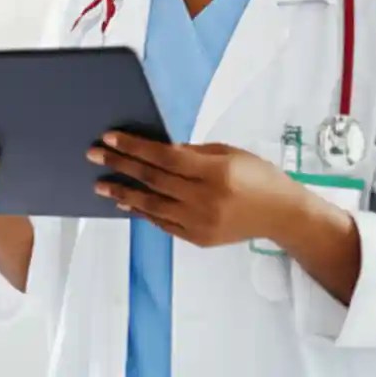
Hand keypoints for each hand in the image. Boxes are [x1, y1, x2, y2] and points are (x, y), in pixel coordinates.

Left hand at [87, 132, 302, 246]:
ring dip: (122, 193)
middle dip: (120, 165)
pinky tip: (126, 202)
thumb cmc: (257, 176)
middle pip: (152, 180)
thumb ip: (191, 153)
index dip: (134, 146)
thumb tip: (155, 150)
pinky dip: (142, 212)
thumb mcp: (228, 153)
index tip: (109, 137)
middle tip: (93, 155)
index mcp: (214, 172)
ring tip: (100, 184)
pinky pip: (162, 223)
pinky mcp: (197, 239)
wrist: (281, 215)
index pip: (164, 157)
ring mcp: (200, 223)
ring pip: (151, 206)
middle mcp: (205, 199)